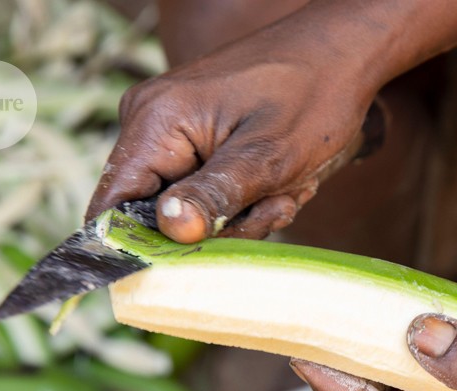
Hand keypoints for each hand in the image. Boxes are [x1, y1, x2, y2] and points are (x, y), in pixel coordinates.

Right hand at [84, 17, 378, 242]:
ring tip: (286, 190)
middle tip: (274, 206)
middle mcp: (153, 125)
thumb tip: (170, 232)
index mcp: (156, 122)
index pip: (113, 204)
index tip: (184, 268)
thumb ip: (214, 197)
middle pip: (158, 215)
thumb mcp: (268, 158)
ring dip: (245, 215)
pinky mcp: (201, 141)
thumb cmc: (313, 96)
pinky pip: (210, 192)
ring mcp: (176, 133)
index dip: (137, 247)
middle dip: (220, 226)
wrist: (343, 55)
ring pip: (192, 210)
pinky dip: (248, 199)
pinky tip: (282, 183)